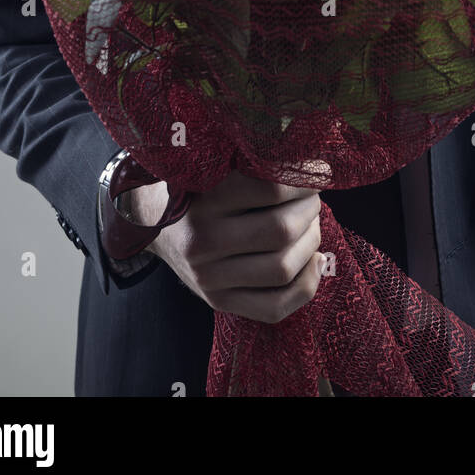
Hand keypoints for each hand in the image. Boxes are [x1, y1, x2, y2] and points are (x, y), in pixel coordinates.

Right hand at [129, 170, 325, 324]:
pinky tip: (314, 261)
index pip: (271, 189)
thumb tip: (314, 168)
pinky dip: (307, 285)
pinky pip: (275, 307)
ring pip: (283, 269)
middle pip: (282, 231)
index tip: (311, 172)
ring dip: (311, 243)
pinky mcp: (220, 303)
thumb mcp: (218, 170)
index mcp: (205, 199)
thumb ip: (256, 167)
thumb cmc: (201, 192)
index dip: (302, 180)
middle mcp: (204, 241)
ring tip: (310, 226)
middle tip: (312, 200)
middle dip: (310, 212)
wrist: (160, 228)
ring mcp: (211, 278)